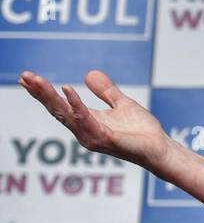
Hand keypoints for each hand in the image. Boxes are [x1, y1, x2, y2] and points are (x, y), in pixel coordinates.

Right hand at [18, 69, 171, 169]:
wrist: (159, 148)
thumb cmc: (141, 131)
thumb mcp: (122, 104)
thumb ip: (106, 91)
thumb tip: (88, 74)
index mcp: (87, 122)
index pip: (60, 105)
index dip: (43, 92)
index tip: (27, 77)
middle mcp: (84, 131)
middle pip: (56, 109)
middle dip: (40, 93)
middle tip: (24, 76)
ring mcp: (92, 136)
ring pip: (66, 114)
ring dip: (50, 96)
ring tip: (36, 80)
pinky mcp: (104, 138)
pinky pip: (86, 119)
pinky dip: (75, 104)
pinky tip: (67, 89)